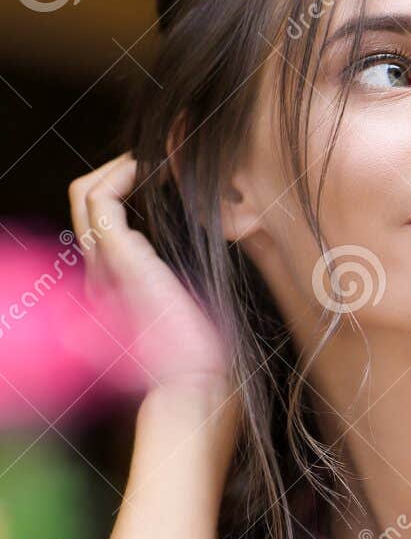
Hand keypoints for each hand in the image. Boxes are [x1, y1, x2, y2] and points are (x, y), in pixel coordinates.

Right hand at [68, 152, 231, 401]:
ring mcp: (104, 263)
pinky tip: (153, 168)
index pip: (99, 220)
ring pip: (85, 193)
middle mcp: (99, 269)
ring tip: (154, 157)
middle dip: (114, 171)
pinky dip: (123, 174)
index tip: (159, 176)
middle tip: (154, 159)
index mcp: (112, 282)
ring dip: (117, 166)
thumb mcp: (185, 315)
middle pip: (83, 201)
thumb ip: (175, 291)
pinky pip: (102, 200)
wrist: (192, 381)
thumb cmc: (198, 356)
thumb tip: (188, 279)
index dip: (121, 190)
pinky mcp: (120, 259)